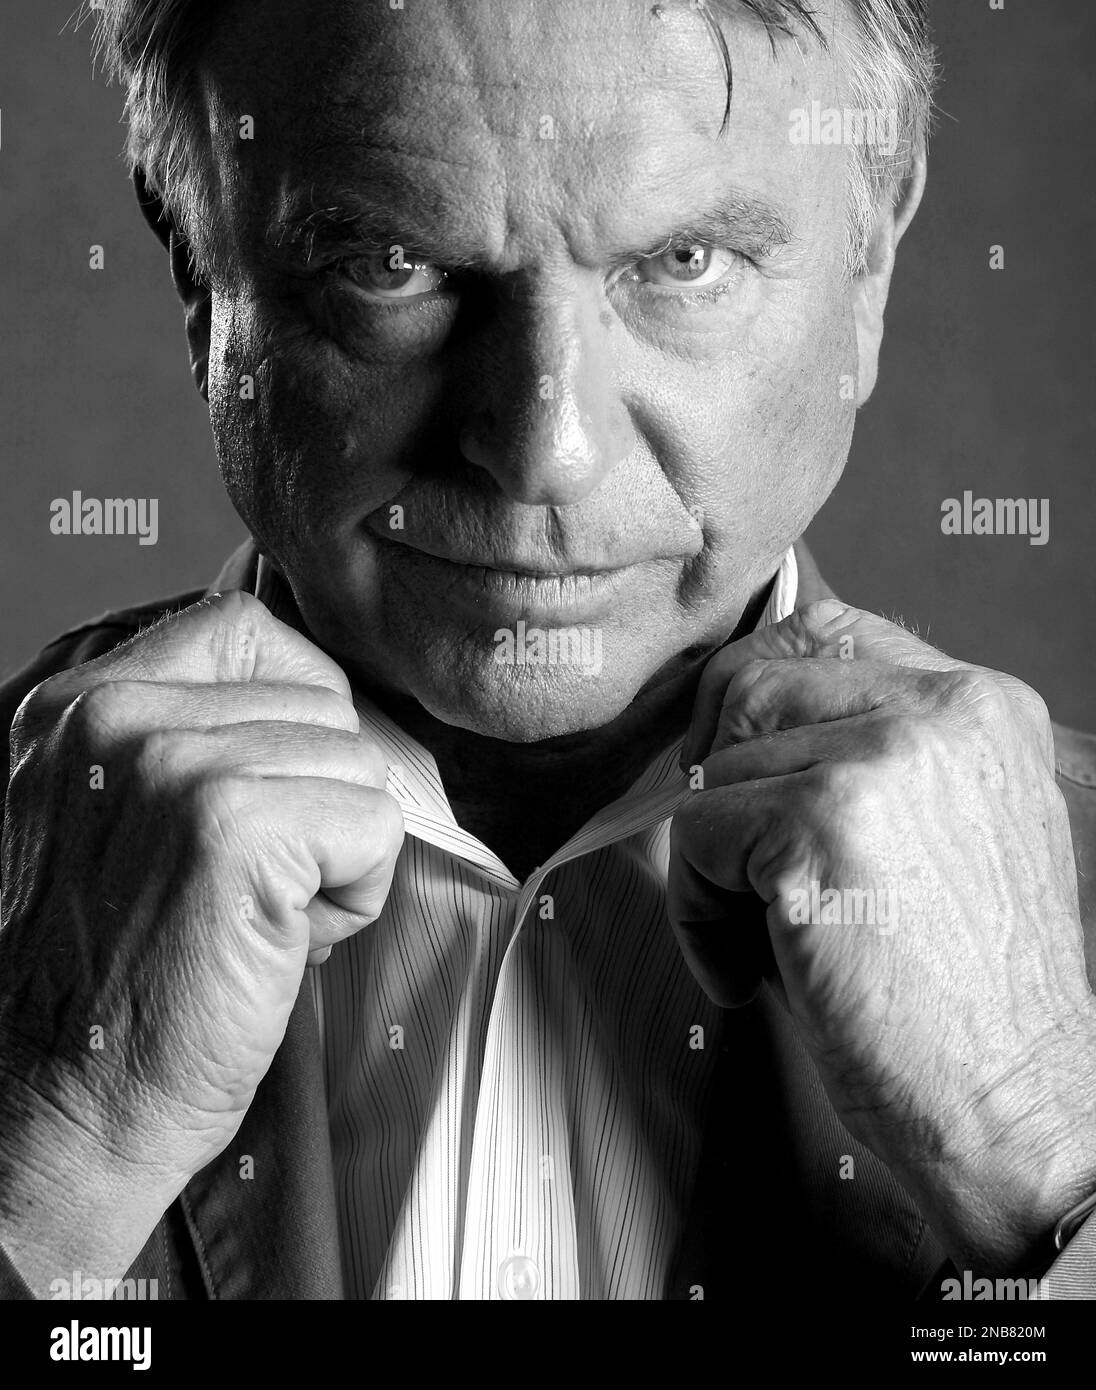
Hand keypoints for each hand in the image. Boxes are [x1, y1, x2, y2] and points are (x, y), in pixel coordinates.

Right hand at [0, 591, 402, 1293]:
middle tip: (257, 882)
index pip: (245, 628)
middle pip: (318, 695)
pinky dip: (357, 892)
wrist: (64, 1106)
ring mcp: (172, 764)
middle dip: (318, 790)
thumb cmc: (110, 975)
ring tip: (261, 916)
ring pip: (356, 759)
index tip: (284, 781)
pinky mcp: (234, 827)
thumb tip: (325, 698)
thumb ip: (188, 733)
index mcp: (77, 700)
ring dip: (337, 847)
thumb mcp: (114, 815)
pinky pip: (376, 821)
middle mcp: (113, 714)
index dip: (297, 700)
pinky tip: (285, 941)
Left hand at [668, 599, 1095, 1272]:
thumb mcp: (943, 834)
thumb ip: (866, 758)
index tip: (741, 779)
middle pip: (752, 679)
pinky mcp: (822, 822)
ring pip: (716, 763)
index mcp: (980, 704)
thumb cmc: (966, 995)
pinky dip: (699, 914)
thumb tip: (736, 731)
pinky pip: (695, 835)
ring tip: (759, 938)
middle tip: (731, 866)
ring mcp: (884, 757)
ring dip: (710, 858)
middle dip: (716, 772)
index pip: (824, 633)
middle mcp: (942, 709)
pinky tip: (750, 974)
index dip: (755, 701)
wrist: (1018, 1111)